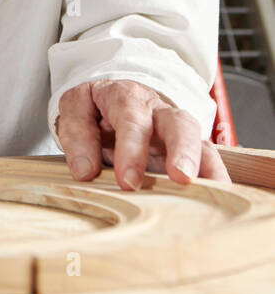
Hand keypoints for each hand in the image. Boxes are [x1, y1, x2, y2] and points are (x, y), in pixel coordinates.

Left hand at [57, 79, 229, 189]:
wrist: (109, 97)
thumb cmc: (94, 108)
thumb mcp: (75, 110)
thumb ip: (77, 136)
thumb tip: (84, 171)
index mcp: (126, 96)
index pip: (131, 119)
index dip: (131, 149)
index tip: (127, 180)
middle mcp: (158, 110)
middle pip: (178, 123)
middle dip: (182, 150)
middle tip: (180, 178)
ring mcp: (176, 129)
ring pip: (200, 141)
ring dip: (205, 166)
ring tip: (210, 193)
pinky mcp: (188, 147)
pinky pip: (208, 159)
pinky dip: (215, 177)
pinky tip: (218, 197)